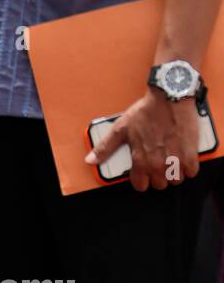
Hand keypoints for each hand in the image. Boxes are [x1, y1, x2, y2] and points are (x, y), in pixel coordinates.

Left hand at [86, 89, 200, 191]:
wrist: (169, 97)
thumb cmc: (146, 111)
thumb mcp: (120, 129)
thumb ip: (105, 148)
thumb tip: (90, 160)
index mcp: (140, 160)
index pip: (141, 185)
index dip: (142, 179)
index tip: (145, 173)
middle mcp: (157, 164)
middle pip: (159, 184)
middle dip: (159, 177)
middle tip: (159, 164)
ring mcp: (175, 159)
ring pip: (175, 180)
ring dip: (174, 172)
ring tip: (172, 161)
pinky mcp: (190, 153)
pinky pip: (192, 171)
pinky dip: (189, 167)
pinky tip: (185, 157)